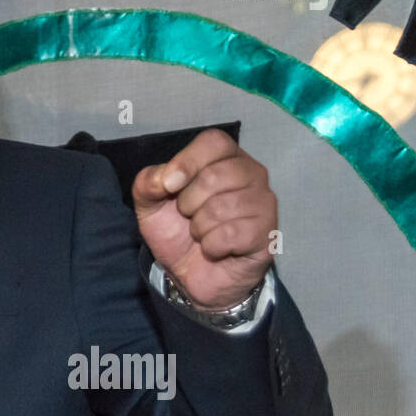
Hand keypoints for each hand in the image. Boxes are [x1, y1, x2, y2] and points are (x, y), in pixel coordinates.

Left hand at [131, 129, 275, 308]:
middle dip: (188, 202)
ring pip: (222, 207)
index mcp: (224, 157)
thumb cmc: (176, 230)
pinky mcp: (268, 233)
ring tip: (202, 233)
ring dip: (199, 227)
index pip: (214, 141)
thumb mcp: (149, 203)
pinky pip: (232, 234)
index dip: (187, 161)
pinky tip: (215, 248)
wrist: (190, 274)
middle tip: (188, 216)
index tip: (169, 185)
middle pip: (215, 175)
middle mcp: (251, 173)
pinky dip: (212, 246)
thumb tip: (165, 177)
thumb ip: (148, 182)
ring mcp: (264, 203)